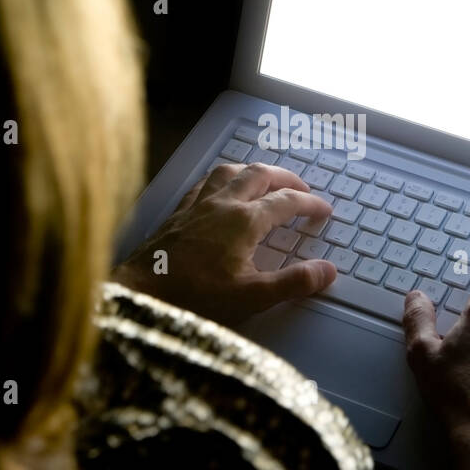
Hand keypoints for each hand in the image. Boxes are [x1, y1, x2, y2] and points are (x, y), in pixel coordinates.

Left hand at [110, 162, 336, 325]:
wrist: (142, 294)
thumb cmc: (194, 298)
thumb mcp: (252, 297)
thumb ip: (293, 283)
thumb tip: (327, 271)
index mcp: (244, 221)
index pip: (286, 202)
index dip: (310, 204)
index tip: (323, 210)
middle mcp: (222, 204)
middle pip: (260, 175)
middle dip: (286, 178)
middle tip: (301, 190)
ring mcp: (197, 205)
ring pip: (230, 171)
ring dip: (253, 172)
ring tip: (265, 181)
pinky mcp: (178, 213)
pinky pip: (204, 183)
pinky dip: (221, 180)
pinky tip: (220, 190)